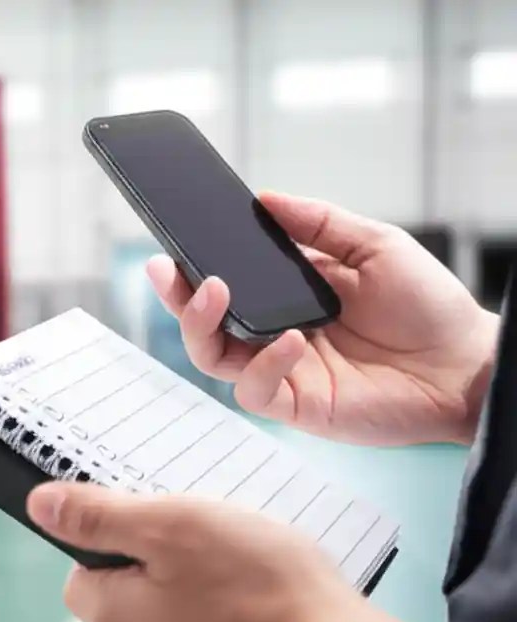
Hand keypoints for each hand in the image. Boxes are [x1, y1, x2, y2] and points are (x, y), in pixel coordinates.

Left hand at [26, 481, 415, 621]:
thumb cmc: (259, 594)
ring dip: (207, 583)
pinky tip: (270, 595)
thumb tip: (41, 505)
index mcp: (116, 620)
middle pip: (133, 593)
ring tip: (249, 564)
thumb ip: (99, 516)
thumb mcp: (168, 526)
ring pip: (180, 613)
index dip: (113, 536)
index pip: (83, 572)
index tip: (154, 518)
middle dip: (167, 557)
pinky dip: (240, 611)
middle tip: (211, 535)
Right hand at [147, 191, 497, 445]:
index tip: (173, 242)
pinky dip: (263, 363)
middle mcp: (275, 334)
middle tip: (166, 268)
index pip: (225, 283)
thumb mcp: (375, 245)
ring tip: (217, 292)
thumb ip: (319, 222)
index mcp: (286, 296)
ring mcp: (283, 371)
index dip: (193, 267)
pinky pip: (255, 390)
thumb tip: (265, 199)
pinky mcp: (298, 407)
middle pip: (204, 323)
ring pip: (214, 356)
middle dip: (176, 297)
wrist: (469, 364)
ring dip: (202, 325)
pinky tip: (291, 340)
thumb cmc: (429, 307)